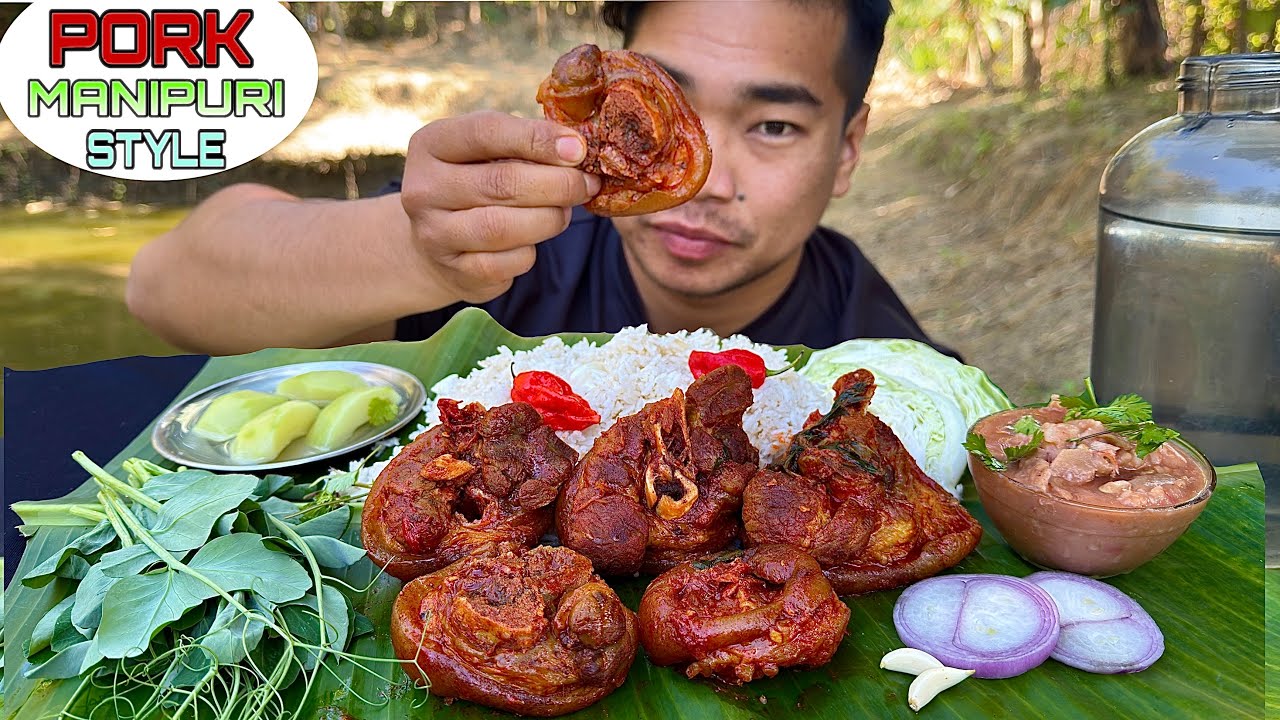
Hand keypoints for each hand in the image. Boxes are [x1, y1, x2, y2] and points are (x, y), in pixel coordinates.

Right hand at [401, 111, 600, 303]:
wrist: (438, 241)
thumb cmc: (476, 182)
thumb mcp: (487, 151)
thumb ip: (523, 142)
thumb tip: (576, 149)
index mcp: (431, 144)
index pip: (487, 132)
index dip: (538, 139)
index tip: (578, 149)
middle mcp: (423, 188)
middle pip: (502, 183)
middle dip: (557, 184)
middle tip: (586, 185)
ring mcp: (434, 233)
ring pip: (504, 227)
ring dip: (549, 219)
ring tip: (564, 211)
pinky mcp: (454, 271)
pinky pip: (507, 262)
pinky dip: (531, 251)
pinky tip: (534, 240)